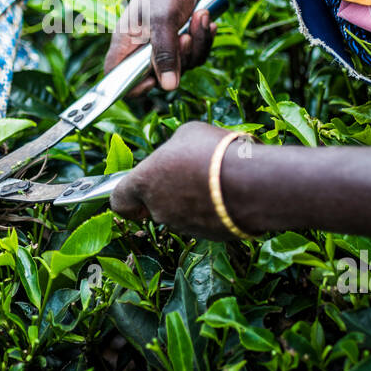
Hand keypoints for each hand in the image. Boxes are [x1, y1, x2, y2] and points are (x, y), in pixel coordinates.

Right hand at [104, 0, 216, 94]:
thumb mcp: (163, 21)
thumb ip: (165, 54)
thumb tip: (168, 87)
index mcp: (126, 42)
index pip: (116, 76)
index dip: (131, 86)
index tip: (153, 81)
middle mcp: (142, 49)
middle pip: (158, 76)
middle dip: (179, 59)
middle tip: (185, 37)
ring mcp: (164, 48)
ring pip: (182, 67)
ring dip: (196, 44)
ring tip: (200, 17)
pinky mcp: (182, 44)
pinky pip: (196, 56)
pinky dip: (204, 39)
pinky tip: (206, 21)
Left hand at [109, 122, 246, 240]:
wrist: (252, 183)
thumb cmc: (214, 151)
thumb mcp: (187, 133)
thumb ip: (173, 149)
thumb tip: (178, 154)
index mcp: (145, 181)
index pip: (119, 199)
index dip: (127, 196)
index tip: (139, 190)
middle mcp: (159, 209)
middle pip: (154, 204)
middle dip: (170, 190)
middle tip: (192, 172)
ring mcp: (183, 226)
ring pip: (180, 213)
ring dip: (192, 199)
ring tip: (217, 179)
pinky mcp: (208, 236)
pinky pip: (203, 221)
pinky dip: (212, 211)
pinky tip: (229, 193)